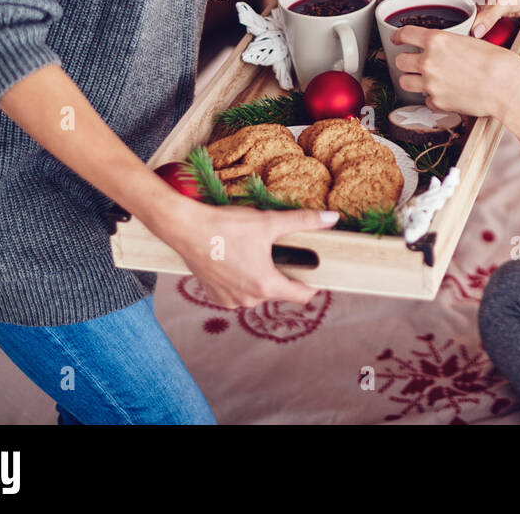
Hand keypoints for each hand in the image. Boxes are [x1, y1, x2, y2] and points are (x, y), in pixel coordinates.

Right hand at [141, 192, 338, 307]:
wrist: (186, 228)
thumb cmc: (227, 226)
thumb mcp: (269, 222)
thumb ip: (304, 222)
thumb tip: (333, 218)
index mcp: (265, 285)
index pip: (301, 296)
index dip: (312, 284)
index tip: (316, 272)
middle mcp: (248, 299)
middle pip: (278, 291)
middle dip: (282, 273)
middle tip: (279, 252)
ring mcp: (229, 300)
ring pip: (257, 292)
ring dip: (260, 277)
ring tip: (255, 253)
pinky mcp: (215, 296)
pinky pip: (238, 292)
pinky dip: (241, 280)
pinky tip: (237, 260)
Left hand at [388, 25, 519, 119]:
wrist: (507, 87)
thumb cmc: (498, 62)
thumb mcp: (472, 42)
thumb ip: (451, 44)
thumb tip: (446, 48)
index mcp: (437, 40)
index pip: (405, 34)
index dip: (399, 36)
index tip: (398, 39)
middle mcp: (429, 61)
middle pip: (400, 60)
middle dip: (405, 60)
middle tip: (413, 62)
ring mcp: (431, 84)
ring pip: (404, 82)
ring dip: (412, 80)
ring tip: (423, 80)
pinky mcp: (437, 103)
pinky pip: (426, 100)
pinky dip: (432, 98)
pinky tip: (444, 94)